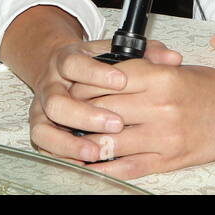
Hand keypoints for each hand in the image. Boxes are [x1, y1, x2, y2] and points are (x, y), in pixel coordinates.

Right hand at [27, 37, 181, 166]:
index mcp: (68, 60)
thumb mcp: (117, 51)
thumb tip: (173, 58)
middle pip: (58, 101)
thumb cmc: (96, 64)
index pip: (74, 64)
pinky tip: (84, 163)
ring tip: (97, 151)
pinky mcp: (41, 130)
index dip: (96, 74)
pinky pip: (44, 147)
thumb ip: (146, 52)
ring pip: (45, 129)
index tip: (121, 81)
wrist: (63, 70)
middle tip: (116, 123)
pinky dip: (63, 156)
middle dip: (87, 115)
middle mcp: (51, 85)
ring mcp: (42, 110)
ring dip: (70, 143)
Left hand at [65, 62, 214, 180]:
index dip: (85, 82)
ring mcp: (164, 137)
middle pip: (103, 109)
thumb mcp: (178, 70)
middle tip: (69, 111)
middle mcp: (160, 108)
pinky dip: (104, 167)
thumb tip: (105, 79)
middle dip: (80, 111)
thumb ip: (143, 73)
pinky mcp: (169, 160)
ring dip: (87, 141)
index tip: (76, 84)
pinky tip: (91, 162)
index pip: (108, 79)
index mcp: (162, 78)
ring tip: (74, 137)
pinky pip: (127, 167)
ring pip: (109, 142)